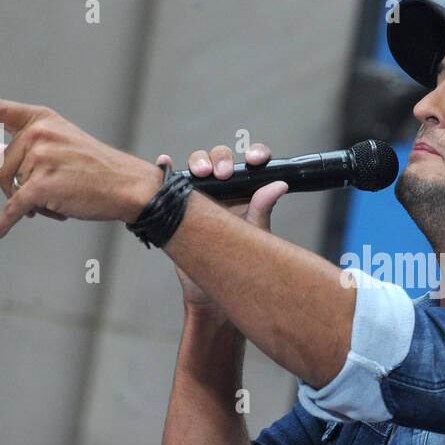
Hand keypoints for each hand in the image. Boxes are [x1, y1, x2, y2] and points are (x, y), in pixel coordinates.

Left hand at [0, 86, 162, 237]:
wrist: (128, 186)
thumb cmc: (95, 169)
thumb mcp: (60, 147)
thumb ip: (23, 149)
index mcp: (41, 120)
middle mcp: (37, 135)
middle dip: (13, 185)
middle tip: (43, 195)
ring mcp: (38, 159)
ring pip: (10, 190)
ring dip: (28, 203)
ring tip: (58, 201)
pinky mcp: (41, 186)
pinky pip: (13, 208)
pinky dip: (4, 222)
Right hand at [165, 142, 287, 314]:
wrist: (209, 290)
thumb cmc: (236, 262)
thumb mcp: (253, 234)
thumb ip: (263, 208)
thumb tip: (281, 185)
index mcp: (247, 193)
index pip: (253, 165)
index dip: (254, 154)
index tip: (253, 160)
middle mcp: (224, 189)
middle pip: (221, 159)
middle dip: (220, 159)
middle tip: (221, 174)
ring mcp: (201, 194)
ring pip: (198, 165)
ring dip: (198, 161)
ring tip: (200, 173)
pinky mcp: (179, 203)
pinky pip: (170, 181)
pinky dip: (164, 168)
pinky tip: (163, 162)